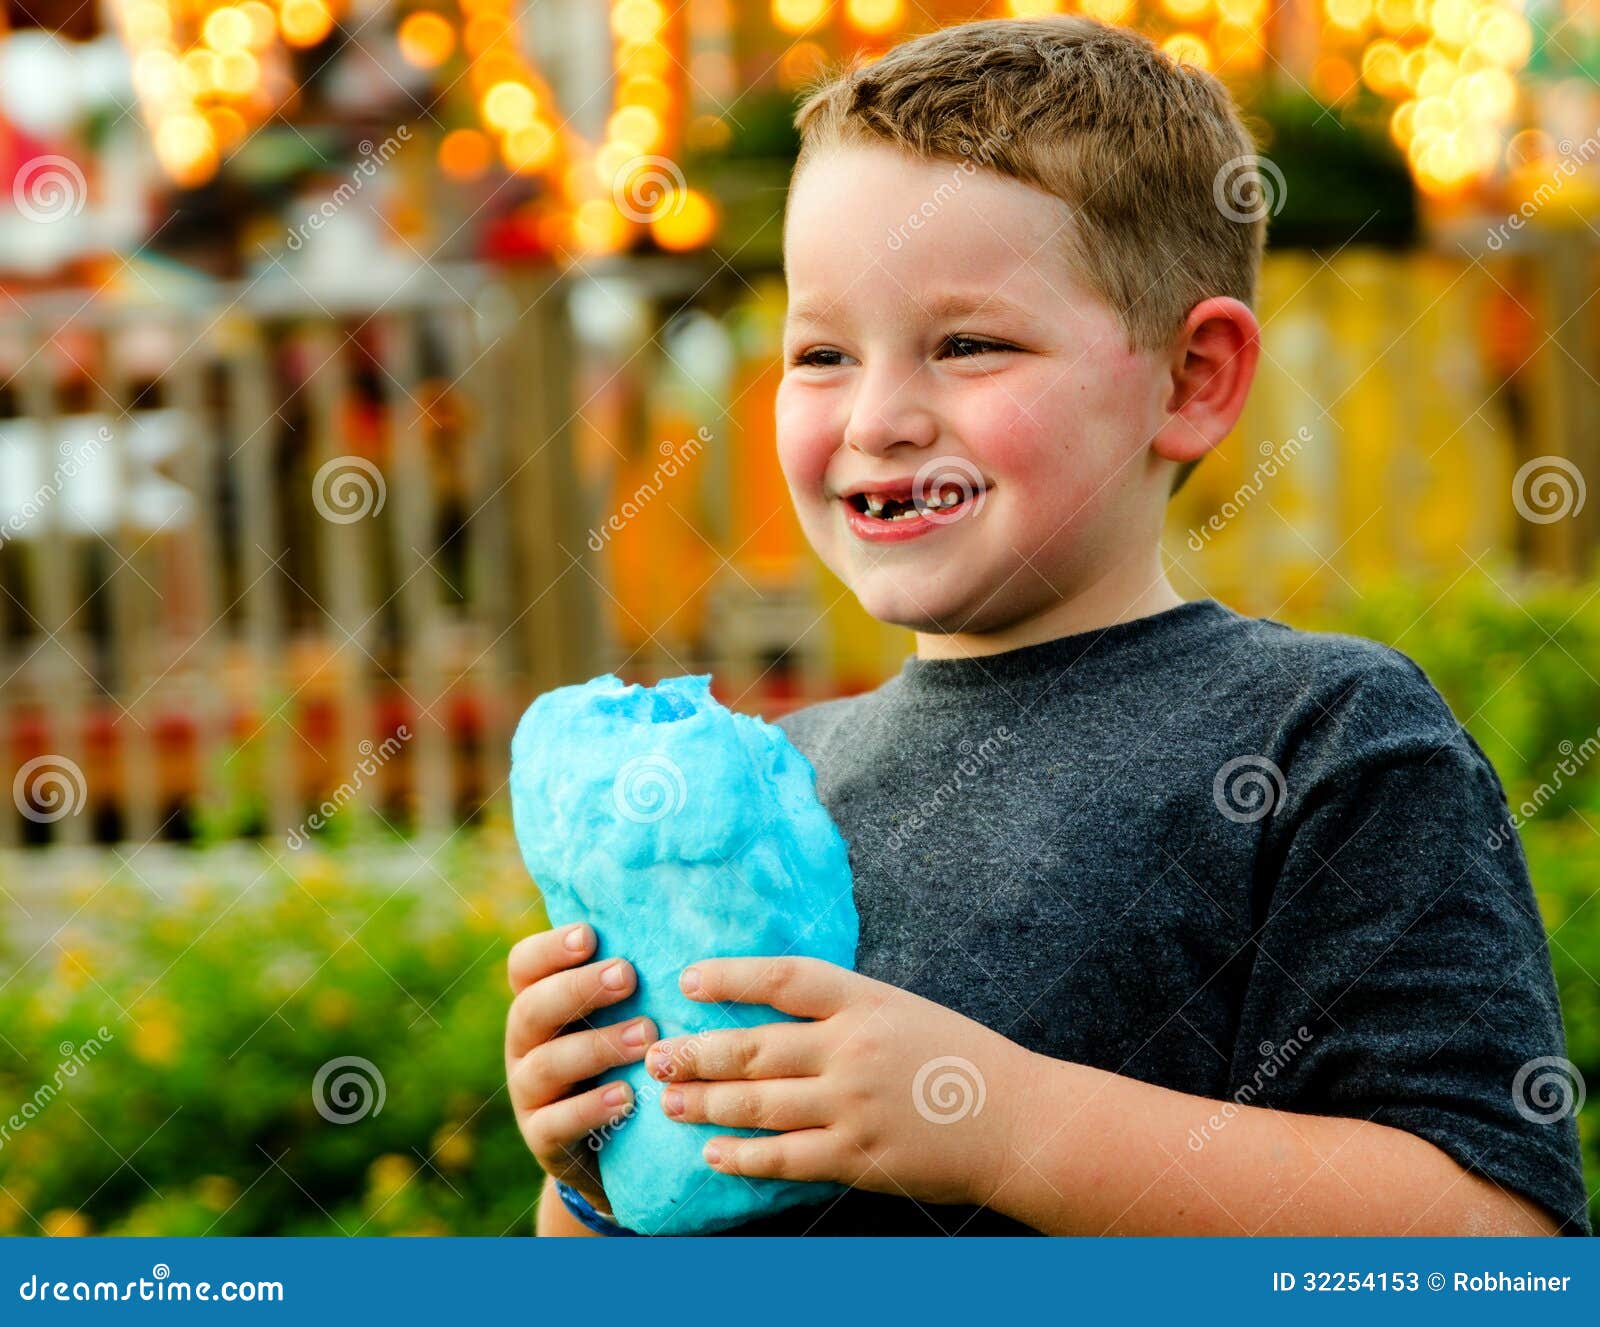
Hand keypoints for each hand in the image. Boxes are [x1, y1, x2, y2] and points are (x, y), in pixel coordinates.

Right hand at [504, 923, 654, 1213]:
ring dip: (597, 1046)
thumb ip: (629, 979)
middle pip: (531, 1008)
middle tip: (628, 975)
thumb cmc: (622, 1058)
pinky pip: (556, 1124)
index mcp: (538, 1004)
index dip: (550, 948)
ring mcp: (528, 1093)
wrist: (609, 1148)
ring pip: (545, 1065)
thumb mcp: (618, 1016)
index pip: (523, 966)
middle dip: (579, 989)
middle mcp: (524, 1045)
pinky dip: (591, 1109)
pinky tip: (628, 1096)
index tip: (591, 935)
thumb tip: (676, 918)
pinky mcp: (542, 1139)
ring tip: (647, 1035)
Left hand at [645, 956, 1036, 1208]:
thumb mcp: (900, 1009)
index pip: (783, 978)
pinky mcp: (858, 1157)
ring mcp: (854, 1105)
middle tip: (656, 1055)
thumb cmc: (954, 1058)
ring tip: (670, 1101)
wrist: (1016, 1119)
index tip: (688, 979)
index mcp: (866, 1001)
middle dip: (696, 1053)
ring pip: (758, 1103)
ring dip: (706, 1104)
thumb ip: (841, 1008)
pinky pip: (784, 1158)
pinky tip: (713, 1153)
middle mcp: (854, 1049)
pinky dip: (742, 1157)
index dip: (730, 976)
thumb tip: (769, 1007)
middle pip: (755, 1046)